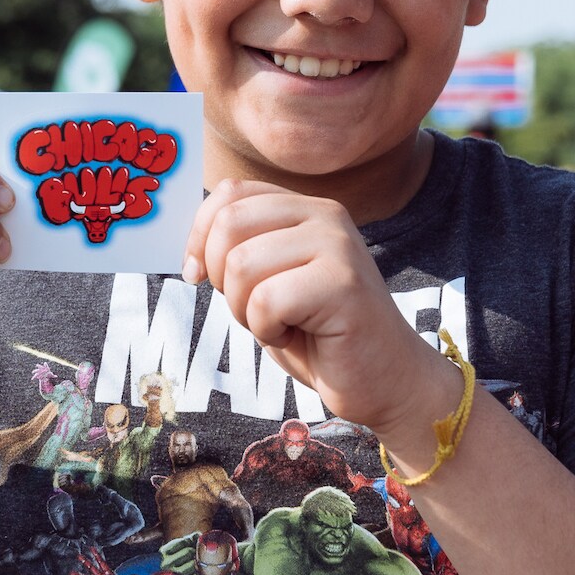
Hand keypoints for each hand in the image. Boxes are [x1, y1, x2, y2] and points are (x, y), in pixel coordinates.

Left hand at [184, 180, 456, 439]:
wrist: (385, 381)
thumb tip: (190, 251)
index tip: (198, 276)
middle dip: (222, 278)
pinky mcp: (342, 284)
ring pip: (241, 264)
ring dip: (246, 310)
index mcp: (305, 208)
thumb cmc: (320, 336)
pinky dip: (267, 331)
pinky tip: (299, 336)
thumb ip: (239, 252)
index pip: (228, 194)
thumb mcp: (269, 284)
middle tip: (254, 310)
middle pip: (228, 224)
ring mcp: (337, 246)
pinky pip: (267, 301)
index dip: (199, 236)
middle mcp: (325, 215)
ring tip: (280, 324)